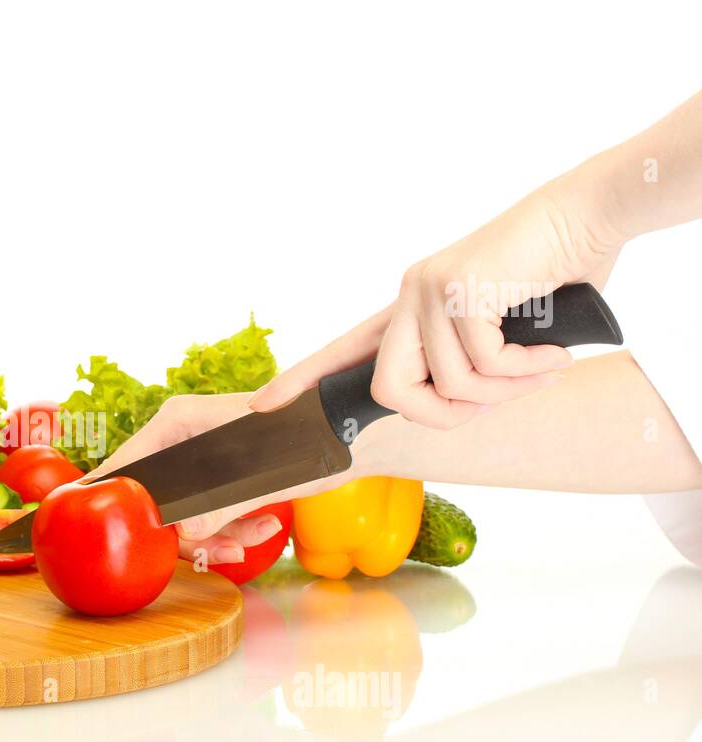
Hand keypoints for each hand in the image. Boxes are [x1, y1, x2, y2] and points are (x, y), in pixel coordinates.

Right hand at [86, 392, 364, 561]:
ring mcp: (200, 460)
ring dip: (219, 536)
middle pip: (155, 499)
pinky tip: (266, 525)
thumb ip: (219, 504)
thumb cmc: (308, 435)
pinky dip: (236, 528)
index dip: (107, 495)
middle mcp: (181, 439)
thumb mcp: (260, 472)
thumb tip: (185, 533)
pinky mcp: (220, 479)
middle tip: (213, 553)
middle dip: (186, 533)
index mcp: (177, 422)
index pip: (126, 463)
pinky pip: (209, 514)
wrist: (349, 433)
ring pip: (183, 514)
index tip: (84, 522)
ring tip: (254, 537)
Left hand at [250, 180, 624, 427]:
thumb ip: (470, 363)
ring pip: (449, 385)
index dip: (303, 380)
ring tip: (542, 367)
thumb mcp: (502, 332)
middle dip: (441, 416)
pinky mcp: (461, 287)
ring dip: (506, 392)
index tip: (262, 406)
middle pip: (386, 390)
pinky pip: (482, 365)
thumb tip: (462, 403)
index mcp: (411, 308)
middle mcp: (410, 297)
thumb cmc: (555, 275)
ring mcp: (431, 289)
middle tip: (491, 404)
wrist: (590, 215)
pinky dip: (525, 371)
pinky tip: (553, 353)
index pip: (345, 349)